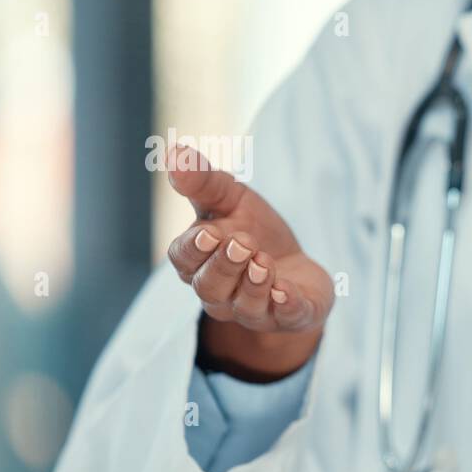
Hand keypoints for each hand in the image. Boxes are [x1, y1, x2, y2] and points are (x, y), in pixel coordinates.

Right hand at [165, 146, 333, 380]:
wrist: (296, 266)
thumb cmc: (253, 231)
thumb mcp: (231, 199)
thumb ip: (204, 182)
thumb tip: (175, 153)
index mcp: (199, 263)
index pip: (184, 260)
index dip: (194, 249)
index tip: (209, 232)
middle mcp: (220, 293)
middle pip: (210, 286)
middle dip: (225, 265)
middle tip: (243, 242)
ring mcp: (254, 310)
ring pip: (244, 306)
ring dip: (254, 284)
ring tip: (264, 261)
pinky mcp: (290, 316)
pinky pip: (285, 317)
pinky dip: (285, 306)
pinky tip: (285, 292)